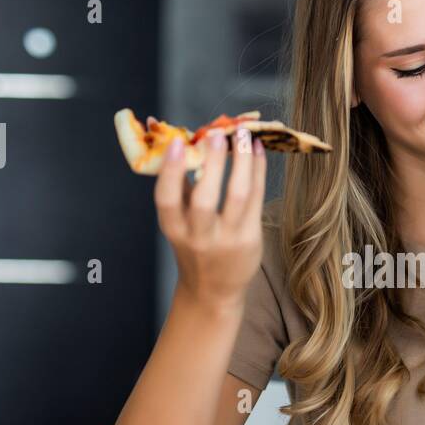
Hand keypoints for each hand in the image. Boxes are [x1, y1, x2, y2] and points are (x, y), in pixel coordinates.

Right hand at [154, 125, 265, 311]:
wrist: (213, 290)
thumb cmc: (195, 246)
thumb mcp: (179, 223)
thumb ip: (181, 186)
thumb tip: (182, 141)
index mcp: (174, 229)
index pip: (167, 199)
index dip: (171, 171)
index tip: (178, 142)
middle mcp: (199, 236)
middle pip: (205, 199)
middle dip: (212, 163)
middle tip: (217, 135)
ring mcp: (227, 239)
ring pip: (237, 196)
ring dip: (242, 162)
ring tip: (245, 136)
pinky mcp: (250, 238)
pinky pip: (256, 199)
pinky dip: (257, 171)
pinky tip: (257, 152)